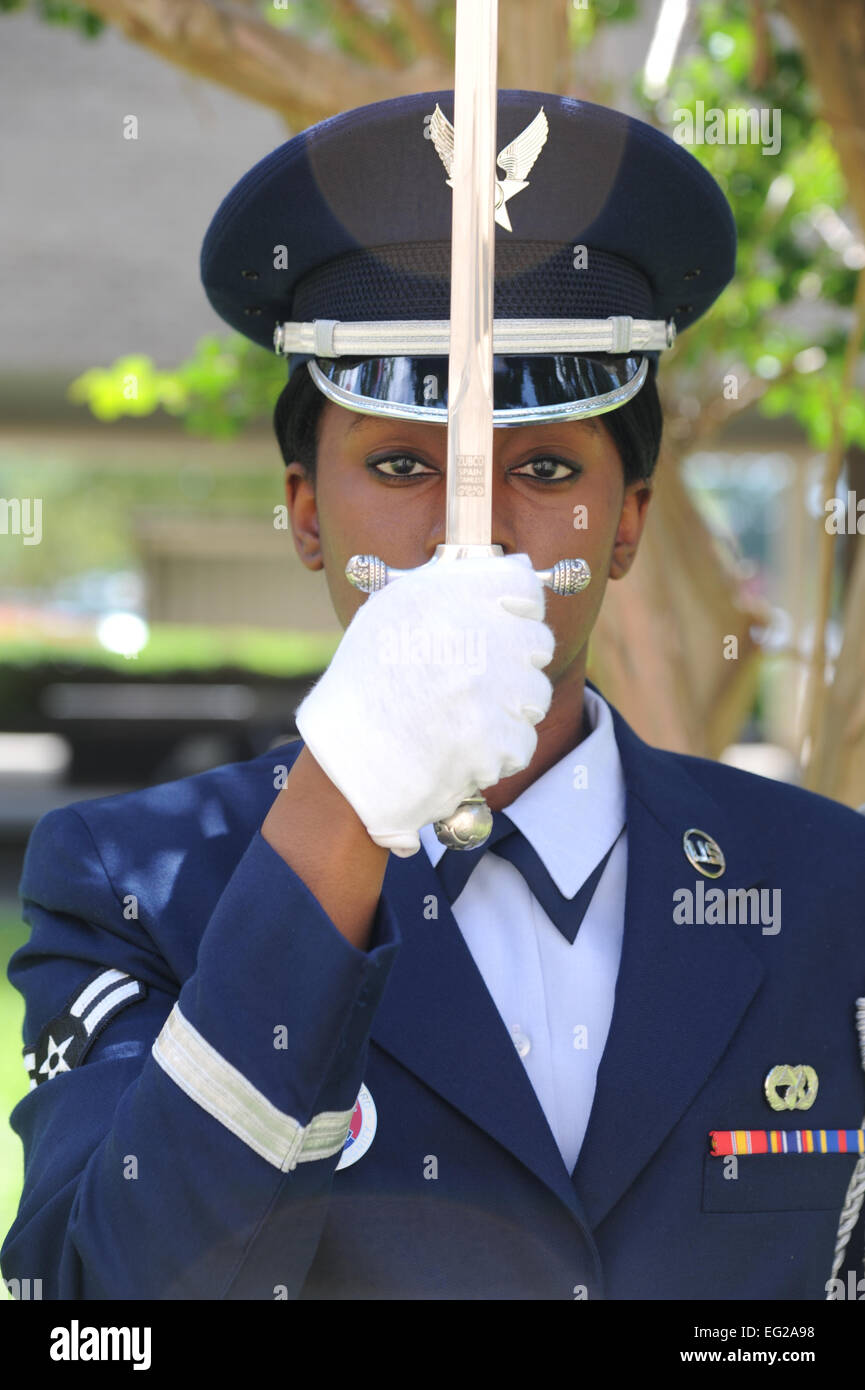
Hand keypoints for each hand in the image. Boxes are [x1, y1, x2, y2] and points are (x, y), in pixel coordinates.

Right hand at [294, 553, 554, 855]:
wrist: (345, 758)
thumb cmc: (367, 684)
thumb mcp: (393, 612)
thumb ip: (456, 586)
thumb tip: (520, 569)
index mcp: (442, 596)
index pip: (520, 582)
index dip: (522, 607)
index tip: (510, 623)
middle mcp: (468, 634)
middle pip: (537, 642)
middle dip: (516, 665)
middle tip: (478, 685)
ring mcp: (484, 688)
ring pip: (535, 695)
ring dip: (508, 711)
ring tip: (464, 720)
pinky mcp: (491, 739)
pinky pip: (522, 741)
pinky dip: (498, 753)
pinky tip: (462, 750)